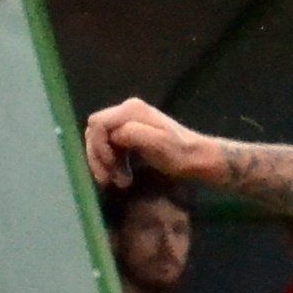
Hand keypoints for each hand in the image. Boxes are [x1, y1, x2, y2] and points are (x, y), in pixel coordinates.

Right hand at [82, 97, 217, 190]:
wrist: (197, 157)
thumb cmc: (179, 153)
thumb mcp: (158, 144)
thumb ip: (133, 134)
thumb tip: (113, 135)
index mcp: (131, 110)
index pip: (97, 124)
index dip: (98, 147)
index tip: (110, 166)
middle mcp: (127, 110)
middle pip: (95, 132)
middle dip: (99, 157)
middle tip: (110, 180)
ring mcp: (129, 121)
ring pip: (101, 141)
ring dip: (105, 163)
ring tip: (119, 182)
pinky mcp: (131, 133)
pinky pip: (110, 146)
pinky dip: (112, 163)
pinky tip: (122, 177)